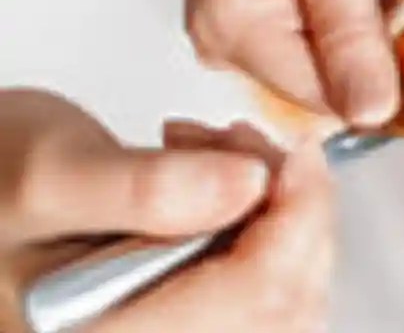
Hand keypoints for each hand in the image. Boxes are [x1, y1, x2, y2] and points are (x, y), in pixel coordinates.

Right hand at [0, 88, 334, 332]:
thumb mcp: (47, 173)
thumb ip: (144, 188)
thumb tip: (247, 184)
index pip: (258, 297)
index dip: (298, 218)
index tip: (297, 155)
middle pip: (283, 307)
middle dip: (288, 211)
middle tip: (239, 146)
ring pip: (283, 302)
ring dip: (275, 216)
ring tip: (211, 158)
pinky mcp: (190, 324)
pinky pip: (262, 295)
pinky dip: (261, 232)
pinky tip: (214, 190)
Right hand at [177, 0, 403, 125]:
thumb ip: (352, 31)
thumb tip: (372, 115)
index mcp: (238, 35)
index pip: (337, 101)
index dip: (385, 56)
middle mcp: (231, 48)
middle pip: (347, 74)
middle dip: (381, 12)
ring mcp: (249, 32)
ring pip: (352, 47)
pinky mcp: (271, 13)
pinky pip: (340, 23)